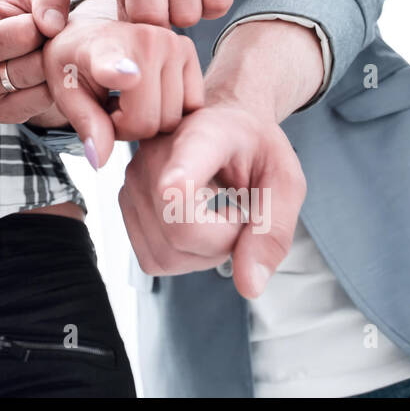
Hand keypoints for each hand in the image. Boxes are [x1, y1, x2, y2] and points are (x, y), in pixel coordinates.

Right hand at [0, 0, 69, 123]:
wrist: (26, 58)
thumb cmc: (22, 18)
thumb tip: (51, 26)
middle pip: (23, 37)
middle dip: (45, 32)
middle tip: (39, 32)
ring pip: (33, 70)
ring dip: (50, 59)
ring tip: (39, 52)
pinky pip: (41, 97)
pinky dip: (52, 84)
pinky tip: (40, 76)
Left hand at [42, 19, 203, 165]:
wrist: (91, 34)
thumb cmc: (75, 64)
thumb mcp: (66, 94)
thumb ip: (86, 124)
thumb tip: (100, 160)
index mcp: (100, 48)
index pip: (112, 65)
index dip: (118, 73)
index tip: (125, 77)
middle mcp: (143, 39)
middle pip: (147, 122)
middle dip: (127, 127)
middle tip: (110, 106)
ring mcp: (171, 42)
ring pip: (171, 120)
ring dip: (148, 120)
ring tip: (128, 98)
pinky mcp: (189, 49)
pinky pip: (192, 107)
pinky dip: (170, 110)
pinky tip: (149, 93)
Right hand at [118, 101, 304, 298]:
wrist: (223, 124)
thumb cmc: (253, 147)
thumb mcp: (284, 181)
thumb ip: (273, 231)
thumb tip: (250, 286)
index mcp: (203, 137)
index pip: (179, 166)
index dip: (175, 186)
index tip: (174, 187)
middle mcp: (155, 156)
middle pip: (182, 233)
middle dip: (224, 244)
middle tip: (241, 216)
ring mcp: (133, 180)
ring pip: (166, 255)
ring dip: (203, 254)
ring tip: (218, 219)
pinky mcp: (125, 205)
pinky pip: (153, 259)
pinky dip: (182, 257)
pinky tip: (197, 227)